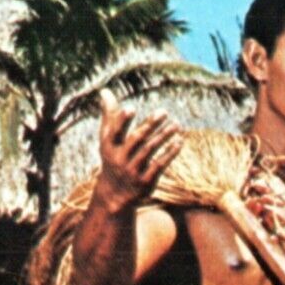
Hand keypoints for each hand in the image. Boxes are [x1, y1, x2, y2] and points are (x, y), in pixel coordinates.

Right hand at [96, 89, 183, 209]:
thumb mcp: (108, 139)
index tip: (131, 108)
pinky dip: (170, 153)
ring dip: (164, 136)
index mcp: (110, 147)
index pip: (115, 132)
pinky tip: (179, 141)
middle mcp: (120, 159)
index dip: (122, 121)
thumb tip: (105, 91)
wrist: (115, 194)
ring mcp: (133, 171)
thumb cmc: (113, 158)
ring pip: (150, 150)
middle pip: (136, 139)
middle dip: (150, 125)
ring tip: (176, 124)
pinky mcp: (145, 181)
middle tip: (164, 112)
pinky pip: (159, 164)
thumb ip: (109, 116)